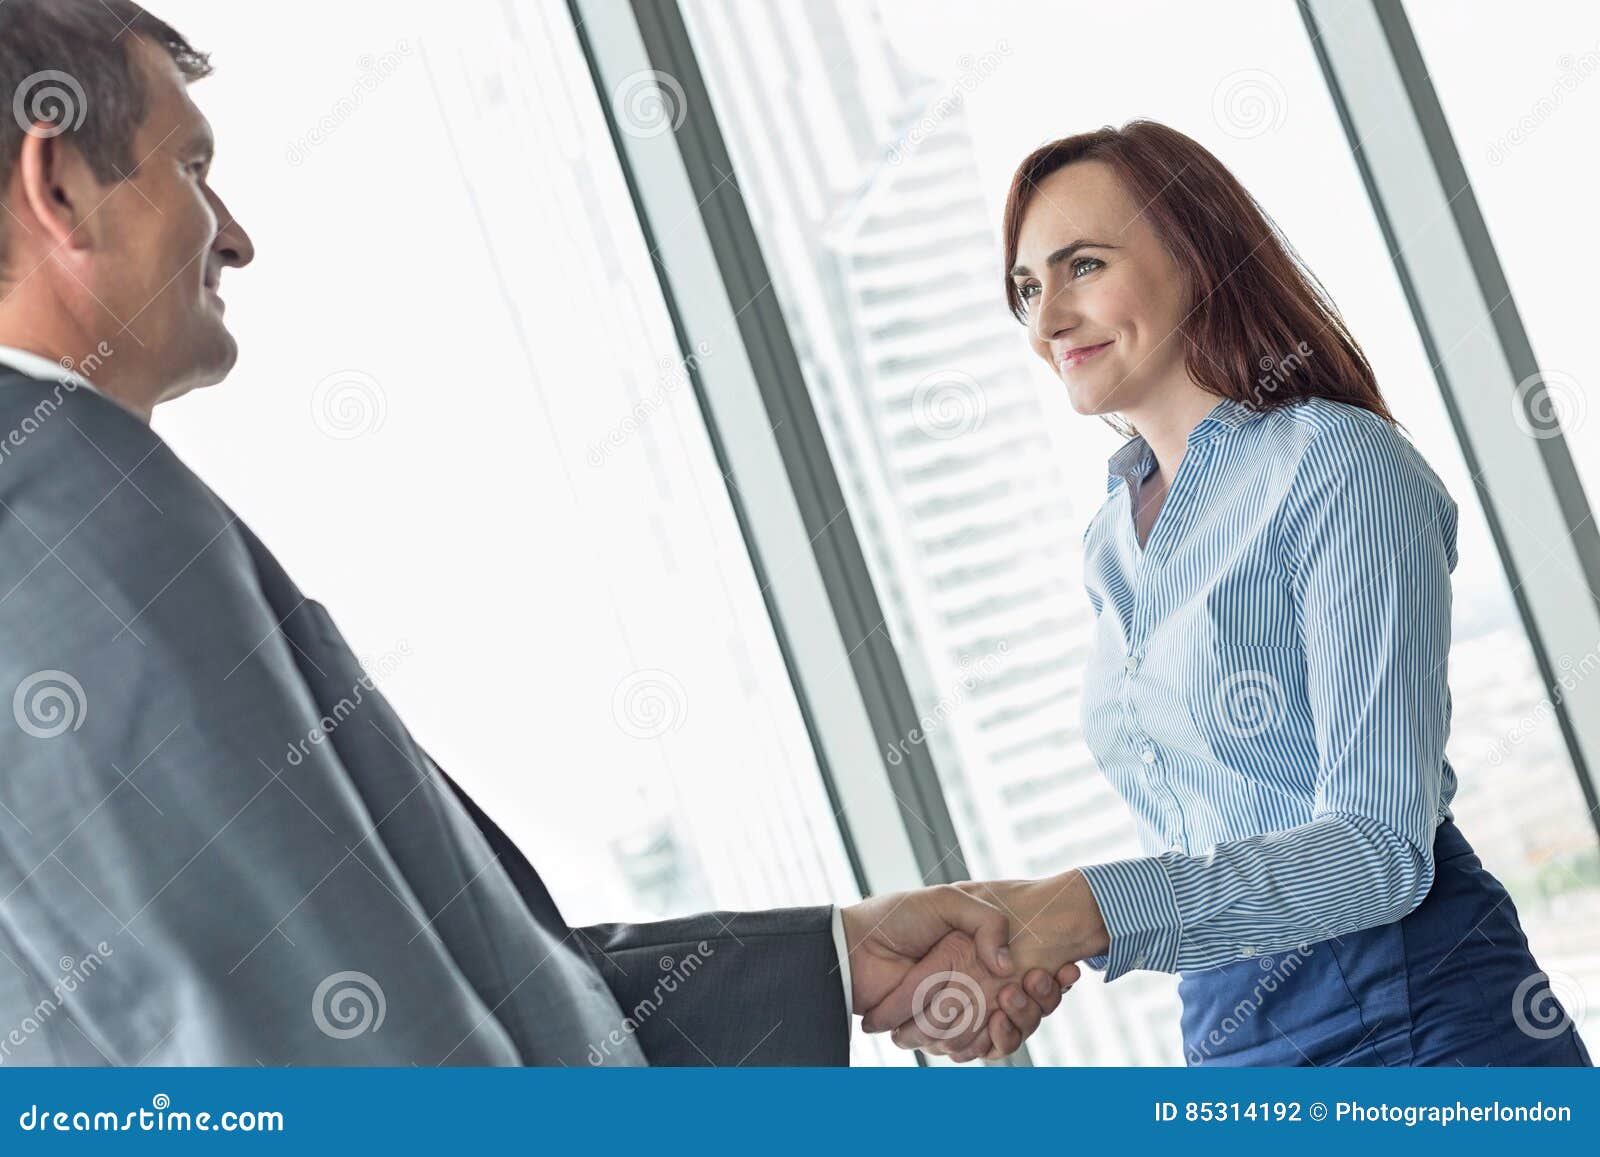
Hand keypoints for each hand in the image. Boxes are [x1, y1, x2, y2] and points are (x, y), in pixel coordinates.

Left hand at [840, 885, 1071, 1060]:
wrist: (853, 949)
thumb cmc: (895, 919)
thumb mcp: (947, 901)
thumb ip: (985, 922)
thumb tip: (1008, 967)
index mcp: (978, 953)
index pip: (1028, 973)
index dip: (1053, 976)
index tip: (1068, 968)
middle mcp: (975, 984)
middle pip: (1029, 1005)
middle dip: (1045, 998)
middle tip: (1045, 980)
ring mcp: (961, 1011)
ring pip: (1012, 1029)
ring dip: (1026, 1017)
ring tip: (1019, 996)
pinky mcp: (943, 1034)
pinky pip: (982, 1048)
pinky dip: (998, 1039)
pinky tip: (1001, 1021)